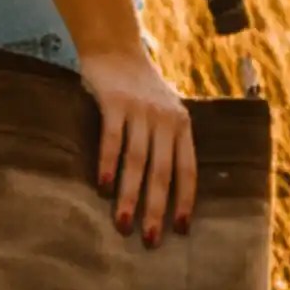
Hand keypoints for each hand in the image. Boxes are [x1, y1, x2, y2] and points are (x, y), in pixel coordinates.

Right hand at [79, 46, 195, 247]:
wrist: (115, 48)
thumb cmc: (138, 88)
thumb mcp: (162, 112)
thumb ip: (165, 141)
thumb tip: (164, 187)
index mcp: (181, 125)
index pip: (187, 170)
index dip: (184, 200)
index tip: (179, 230)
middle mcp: (165, 119)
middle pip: (163, 172)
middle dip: (157, 209)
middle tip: (150, 240)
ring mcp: (140, 111)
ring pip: (137, 162)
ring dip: (130, 196)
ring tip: (123, 224)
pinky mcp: (115, 102)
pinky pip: (112, 139)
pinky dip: (107, 164)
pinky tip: (102, 187)